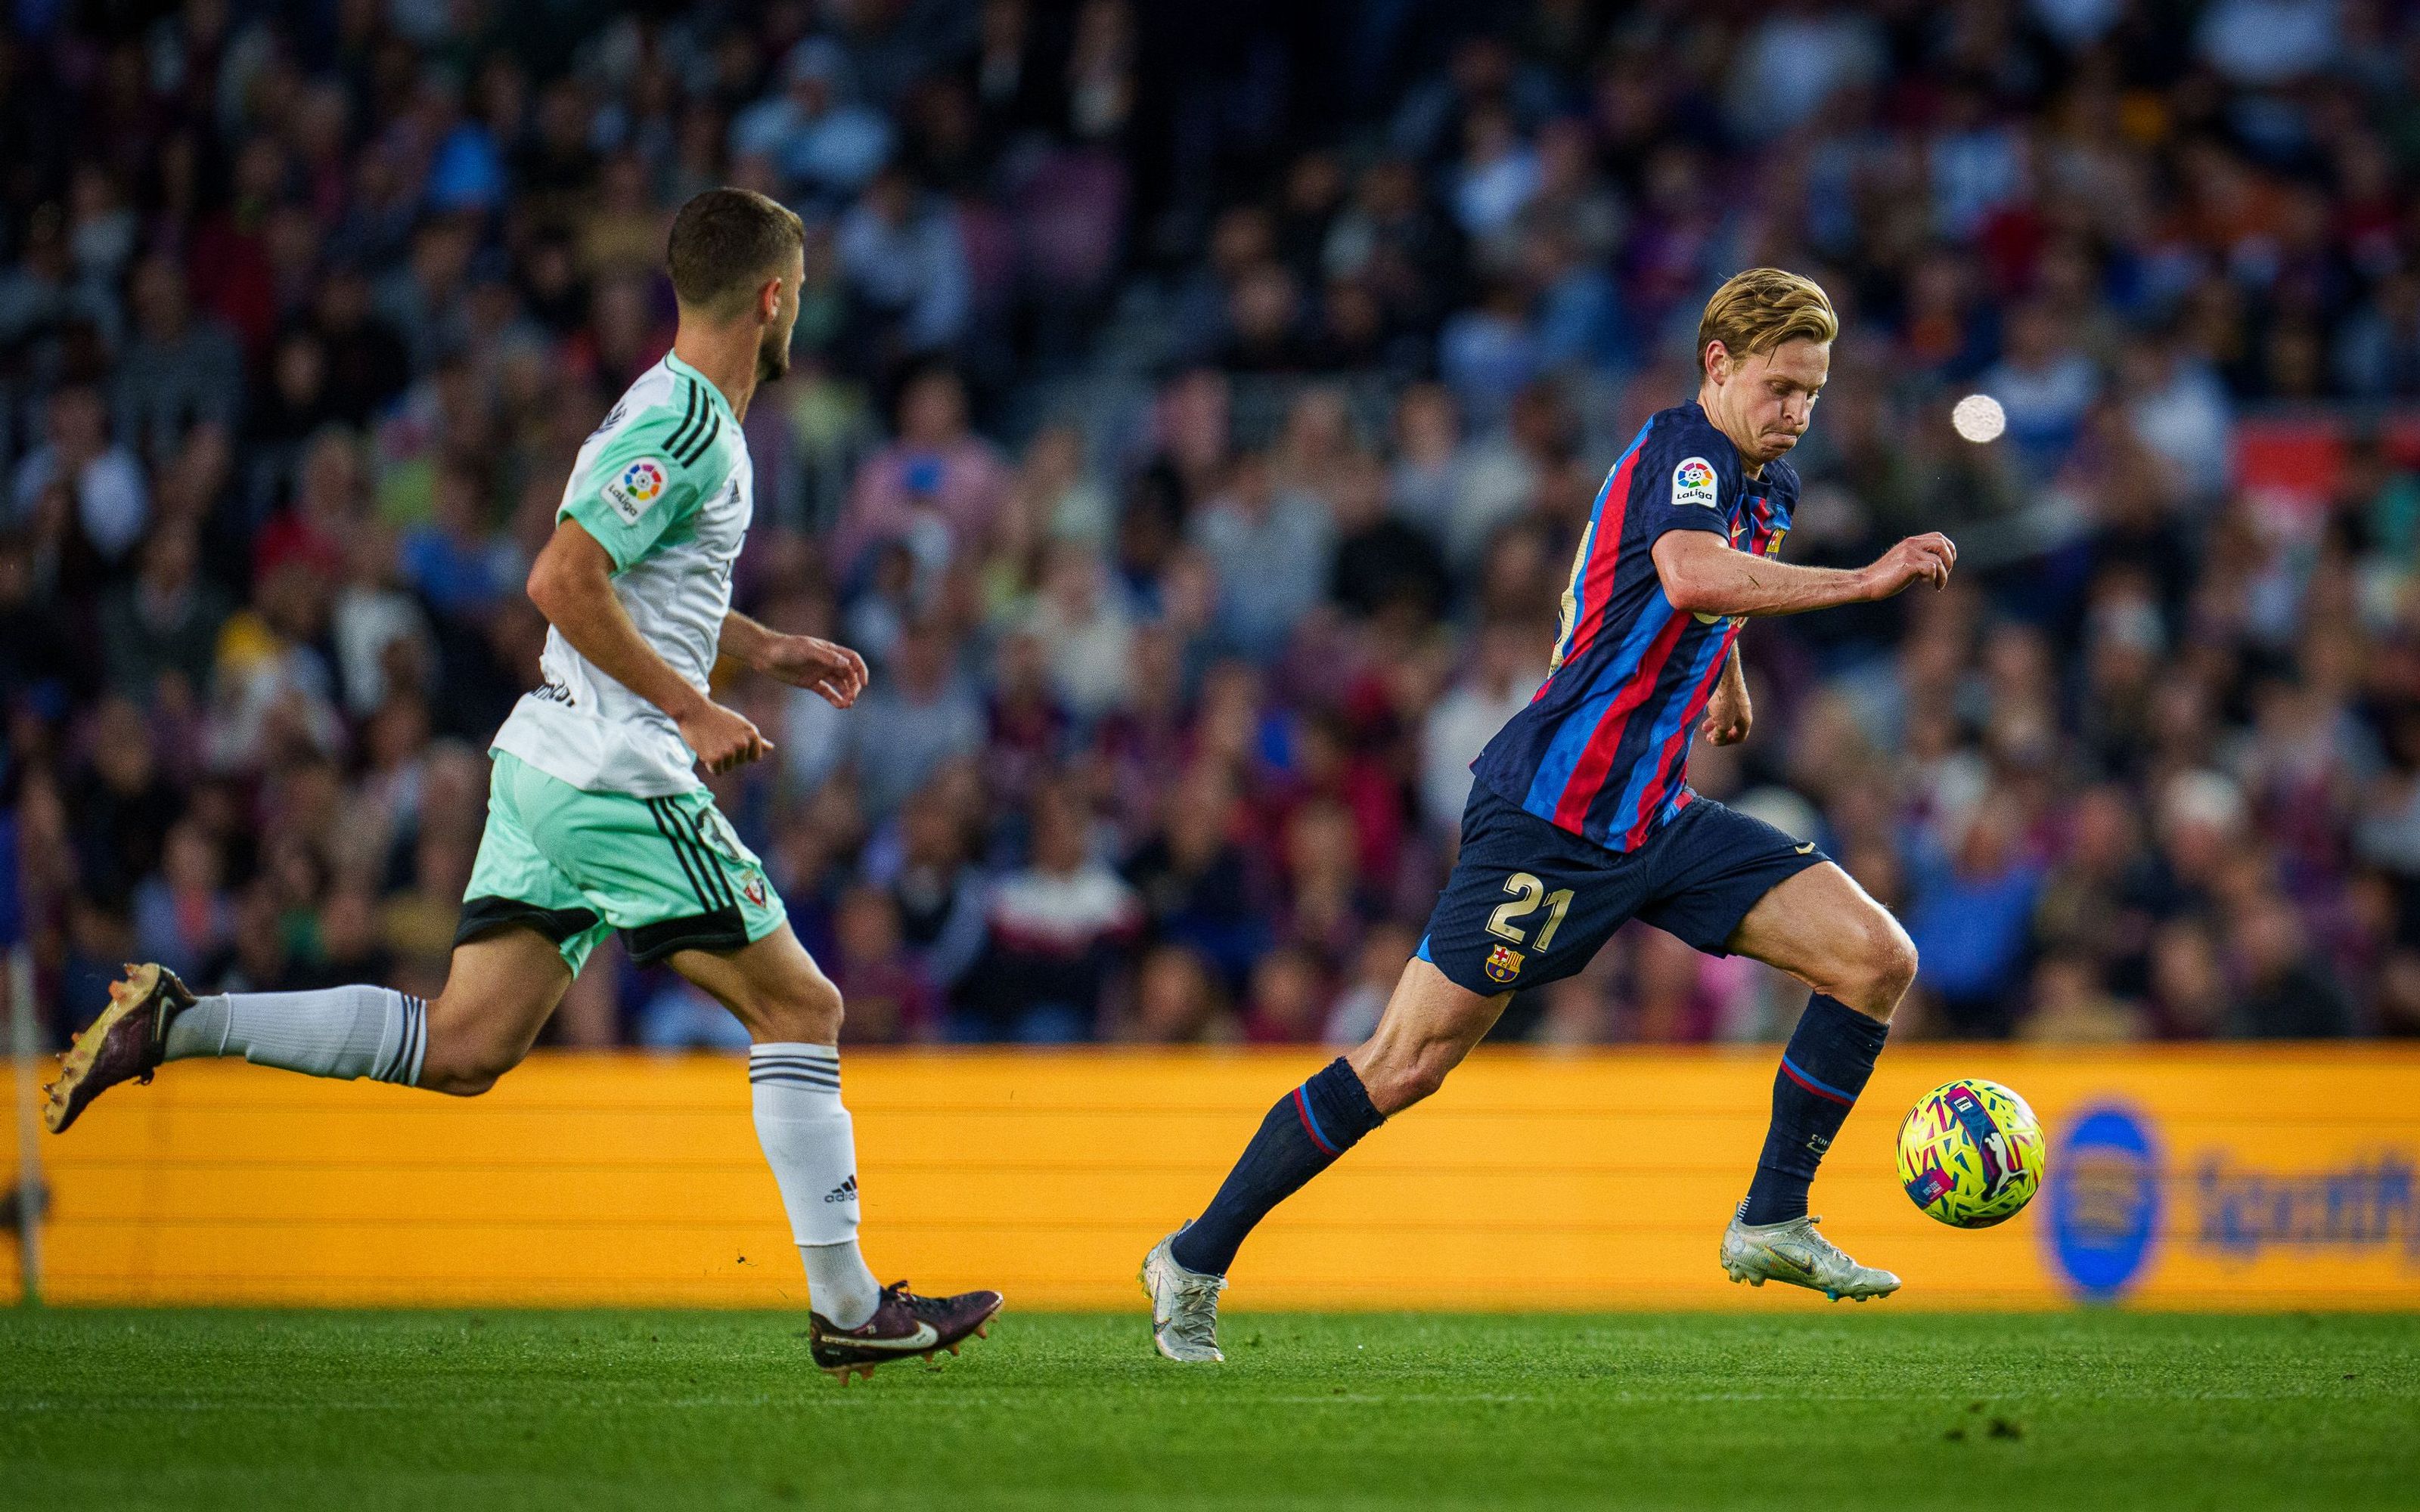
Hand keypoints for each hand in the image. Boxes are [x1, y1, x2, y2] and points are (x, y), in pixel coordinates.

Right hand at [678, 698, 772, 773]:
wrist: (694, 711)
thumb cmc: (717, 717)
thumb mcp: (740, 725)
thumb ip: (755, 739)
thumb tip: (771, 748)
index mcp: (752, 734)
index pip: (755, 757)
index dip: (743, 752)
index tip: (732, 740)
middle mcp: (743, 744)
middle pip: (740, 763)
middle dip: (730, 755)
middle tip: (719, 739)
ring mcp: (729, 752)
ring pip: (728, 768)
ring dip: (719, 760)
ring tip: (712, 742)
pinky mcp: (715, 759)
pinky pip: (717, 772)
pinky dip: (711, 765)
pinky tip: (706, 750)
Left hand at [751, 634, 869, 708]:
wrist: (766, 655)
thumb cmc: (787, 648)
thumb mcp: (807, 650)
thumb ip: (827, 657)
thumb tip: (847, 665)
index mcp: (830, 651)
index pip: (852, 659)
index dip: (861, 670)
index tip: (864, 683)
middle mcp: (827, 662)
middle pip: (848, 674)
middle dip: (853, 686)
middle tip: (851, 697)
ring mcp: (819, 672)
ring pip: (839, 684)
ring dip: (845, 694)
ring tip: (847, 704)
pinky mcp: (810, 682)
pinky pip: (826, 692)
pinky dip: (834, 699)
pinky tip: (840, 706)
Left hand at [1700, 679, 1750, 745]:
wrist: (1725, 674)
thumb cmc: (1725, 700)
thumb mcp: (1723, 723)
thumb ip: (1720, 735)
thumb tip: (1716, 740)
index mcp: (1746, 720)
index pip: (1740, 737)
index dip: (1726, 742)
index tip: (1713, 740)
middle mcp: (1744, 710)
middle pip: (1734, 726)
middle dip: (1719, 733)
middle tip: (1707, 736)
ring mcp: (1738, 699)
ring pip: (1728, 715)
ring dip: (1716, 723)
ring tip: (1704, 726)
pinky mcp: (1730, 690)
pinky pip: (1724, 704)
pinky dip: (1716, 710)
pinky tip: (1707, 708)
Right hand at [1861, 533, 1956, 599]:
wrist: (1866, 582)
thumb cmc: (1884, 577)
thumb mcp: (1903, 561)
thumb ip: (1917, 558)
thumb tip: (1936, 565)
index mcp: (1911, 542)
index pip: (1939, 537)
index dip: (1949, 549)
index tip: (1948, 564)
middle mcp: (1911, 544)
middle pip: (1942, 544)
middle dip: (1949, 561)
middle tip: (1945, 574)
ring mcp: (1909, 553)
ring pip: (1939, 560)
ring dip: (1943, 575)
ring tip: (1937, 585)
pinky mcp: (1908, 565)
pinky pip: (1931, 568)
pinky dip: (1934, 577)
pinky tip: (1925, 583)